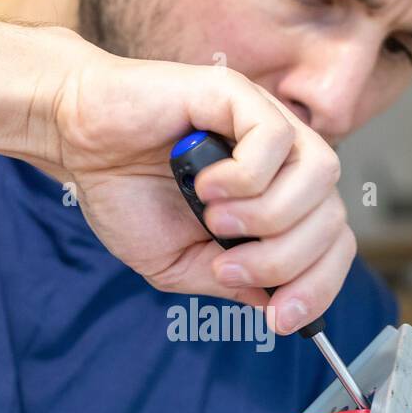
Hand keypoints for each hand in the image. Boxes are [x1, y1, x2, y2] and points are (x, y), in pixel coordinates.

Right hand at [35, 33, 354, 334]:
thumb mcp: (180, 263)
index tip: (280, 318)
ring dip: (270, 215)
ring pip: (320, 175)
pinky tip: (206, 185)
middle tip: (226, 264)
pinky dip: (246, 176)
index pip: (333, 244)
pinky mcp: (237, 94)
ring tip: (216, 219)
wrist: (78, 144)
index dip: (318, 286)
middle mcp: (284, 161)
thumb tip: (276, 301)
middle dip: (284, 259)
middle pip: (333, 218)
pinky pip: (277, 139)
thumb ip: (230, 280)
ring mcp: (265, 123)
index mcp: (278, 199)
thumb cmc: (126, 194)